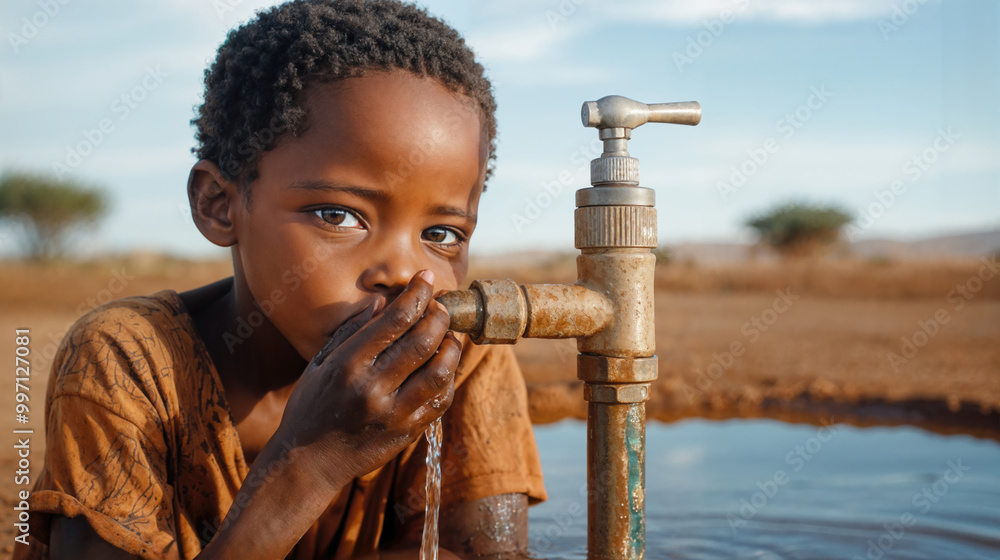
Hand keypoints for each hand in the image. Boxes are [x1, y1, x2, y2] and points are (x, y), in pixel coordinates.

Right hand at [276, 269, 460, 486]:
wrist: (307, 463)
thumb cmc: (311, 406)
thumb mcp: (321, 363)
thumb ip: (352, 331)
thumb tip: (383, 303)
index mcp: (348, 364)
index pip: (395, 320)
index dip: (416, 294)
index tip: (426, 279)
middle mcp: (372, 388)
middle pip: (423, 340)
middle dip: (439, 315)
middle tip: (439, 307)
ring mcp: (393, 413)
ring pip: (441, 371)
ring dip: (451, 346)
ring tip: (447, 336)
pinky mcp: (407, 432)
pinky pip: (441, 400)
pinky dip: (449, 377)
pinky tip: (443, 365)